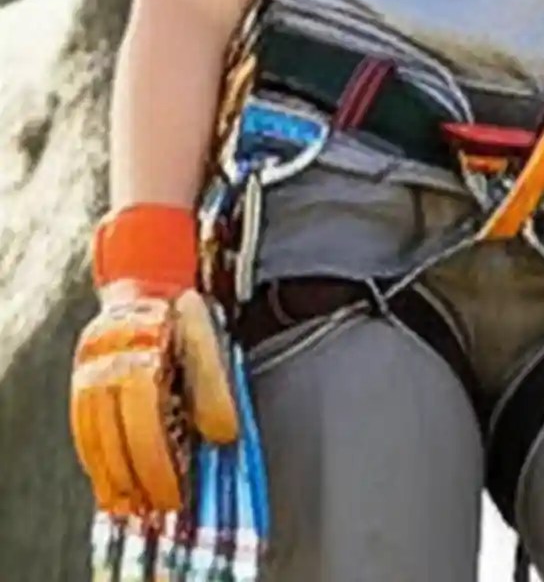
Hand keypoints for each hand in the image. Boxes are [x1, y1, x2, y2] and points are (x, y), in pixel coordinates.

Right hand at [70, 206, 238, 514]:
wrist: (151, 277)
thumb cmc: (188, 312)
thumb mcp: (212, 340)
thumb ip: (216, 388)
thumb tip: (221, 435)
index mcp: (143, 345)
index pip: (147, 415)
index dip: (159, 458)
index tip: (174, 490)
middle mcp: (108, 356)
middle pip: (116, 429)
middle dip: (137, 473)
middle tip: (157, 506)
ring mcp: (91, 365)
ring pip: (94, 428)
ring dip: (110, 470)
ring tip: (128, 502)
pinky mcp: (84, 373)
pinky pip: (83, 420)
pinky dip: (94, 452)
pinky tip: (106, 475)